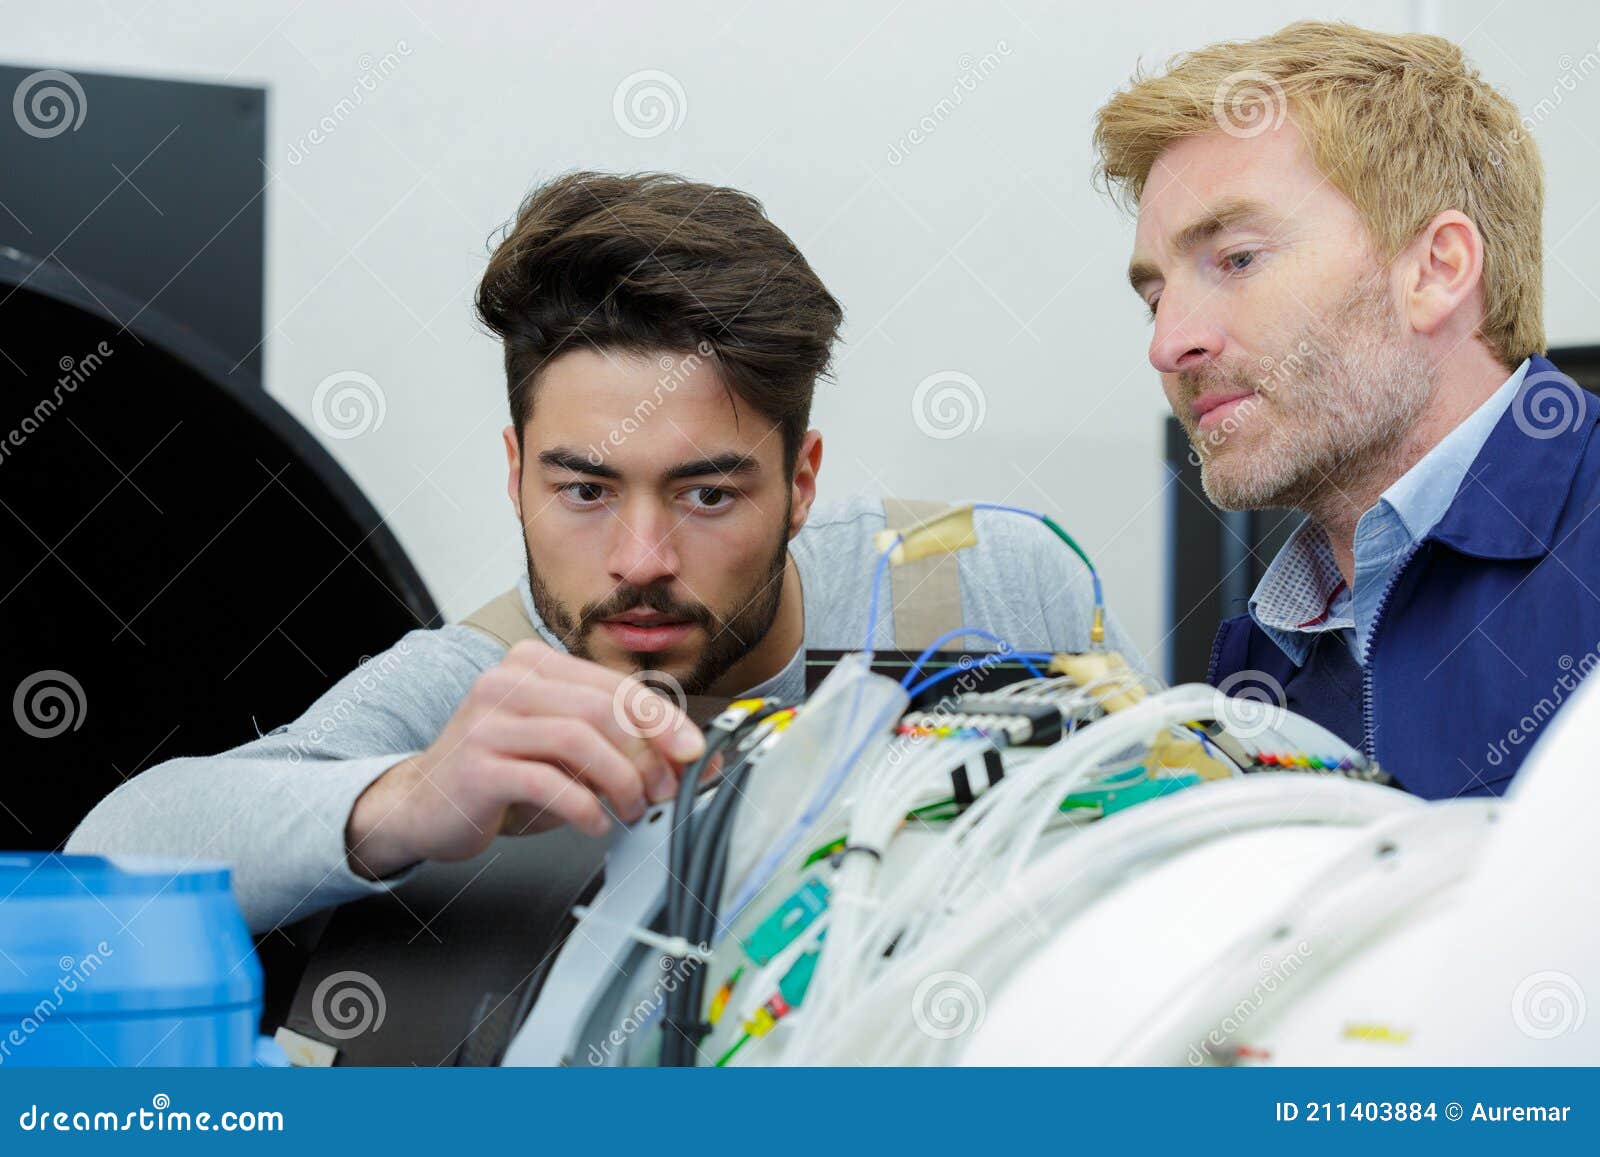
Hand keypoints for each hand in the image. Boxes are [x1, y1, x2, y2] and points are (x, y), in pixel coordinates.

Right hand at [345, 640, 704, 878]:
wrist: (423, 804)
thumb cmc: (501, 774)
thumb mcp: (566, 751)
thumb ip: (622, 746)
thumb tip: (695, 759)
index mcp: (535, 664)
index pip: (616, 684)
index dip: (663, 719)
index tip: (693, 751)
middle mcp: (508, 681)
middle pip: (603, 708)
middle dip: (646, 755)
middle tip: (662, 792)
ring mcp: (487, 720)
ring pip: (579, 739)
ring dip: (620, 781)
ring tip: (629, 809)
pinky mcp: (475, 764)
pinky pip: (547, 780)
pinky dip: (584, 806)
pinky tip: (594, 823)